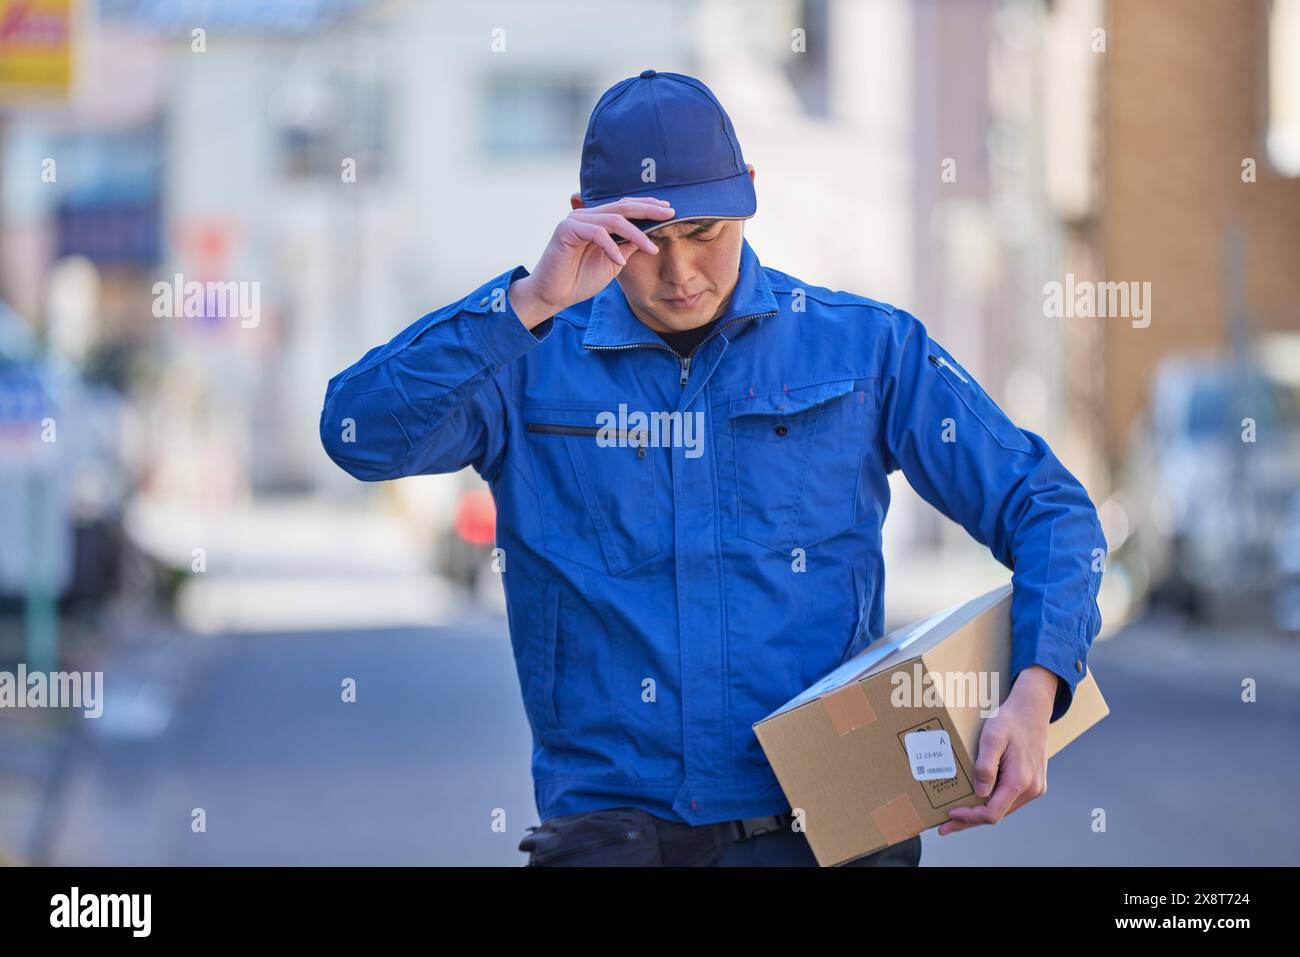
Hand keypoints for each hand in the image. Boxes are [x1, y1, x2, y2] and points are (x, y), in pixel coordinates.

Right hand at [507, 197, 676, 328]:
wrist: (553, 296)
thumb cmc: (580, 280)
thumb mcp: (613, 263)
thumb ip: (627, 247)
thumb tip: (650, 235)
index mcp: (596, 221)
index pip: (624, 207)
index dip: (647, 207)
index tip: (669, 211)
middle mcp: (586, 216)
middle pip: (622, 207)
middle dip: (648, 210)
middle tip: (669, 214)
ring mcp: (575, 220)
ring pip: (613, 220)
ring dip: (636, 234)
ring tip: (652, 249)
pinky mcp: (566, 229)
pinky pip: (597, 233)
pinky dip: (611, 247)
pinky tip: (620, 262)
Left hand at [937, 665, 1056, 835]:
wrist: (1032, 708)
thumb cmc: (1010, 720)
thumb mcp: (992, 737)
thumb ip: (985, 766)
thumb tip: (980, 792)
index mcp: (1020, 781)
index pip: (992, 813)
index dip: (969, 818)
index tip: (949, 816)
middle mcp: (1031, 789)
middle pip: (997, 815)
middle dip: (970, 821)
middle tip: (945, 826)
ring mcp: (1035, 787)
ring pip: (1004, 809)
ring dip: (980, 813)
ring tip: (957, 816)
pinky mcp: (1034, 783)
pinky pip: (1009, 799)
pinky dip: (992, 803)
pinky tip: (976, 801)